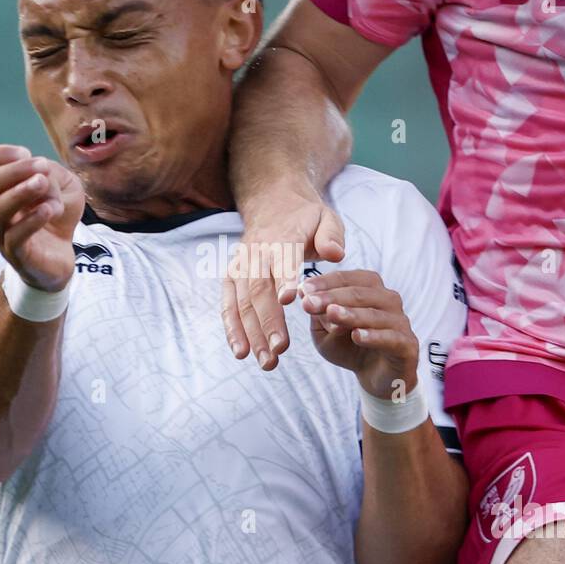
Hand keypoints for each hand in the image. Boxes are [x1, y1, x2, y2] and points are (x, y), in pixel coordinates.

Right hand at [0, 144, 84, 292]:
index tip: (24, 152)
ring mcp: (2, 234)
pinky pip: (14, 237)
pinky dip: (31, 220)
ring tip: (43, 184)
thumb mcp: (64, 185)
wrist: (61, 256)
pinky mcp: (17, 255)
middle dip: (14, 171)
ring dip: (20, 193)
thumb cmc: (56, 217)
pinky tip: (49, 210)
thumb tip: (40, 172)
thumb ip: (53, 173)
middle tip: (42, 167)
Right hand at [221, 186, 345, 369]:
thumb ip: (332, 235)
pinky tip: (241, 353)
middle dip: (268, 321)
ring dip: (251, 333)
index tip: (288, 300)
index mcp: (282, 238)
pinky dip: (232, 329)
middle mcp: (256, 253)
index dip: (284, 278)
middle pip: (259, 288)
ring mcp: (240, 266)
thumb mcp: (325, 217)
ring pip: (242, 302)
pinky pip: (228, 305)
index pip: (283, 259)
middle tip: (280, 349)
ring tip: (266, 361)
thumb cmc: (305, 217)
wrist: (272, 203)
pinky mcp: (231, 277)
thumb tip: (336, 253)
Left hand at [300, 270, 417, 398]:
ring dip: (352, 313)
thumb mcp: (325, 331)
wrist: (375, 378)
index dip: (324, 282)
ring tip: (331, 314)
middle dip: (332, 297)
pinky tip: (357, 336)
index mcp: (370, 289)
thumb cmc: (349, 347)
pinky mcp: (408, 346)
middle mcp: (389, 300)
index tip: (302, 289)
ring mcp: (401, 322)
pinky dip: (374, 336)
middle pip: (361, 293)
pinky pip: (391, 338)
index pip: (347, 279)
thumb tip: (304, 294)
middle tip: (309, 303)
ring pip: (376, 314)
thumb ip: (317, 314)